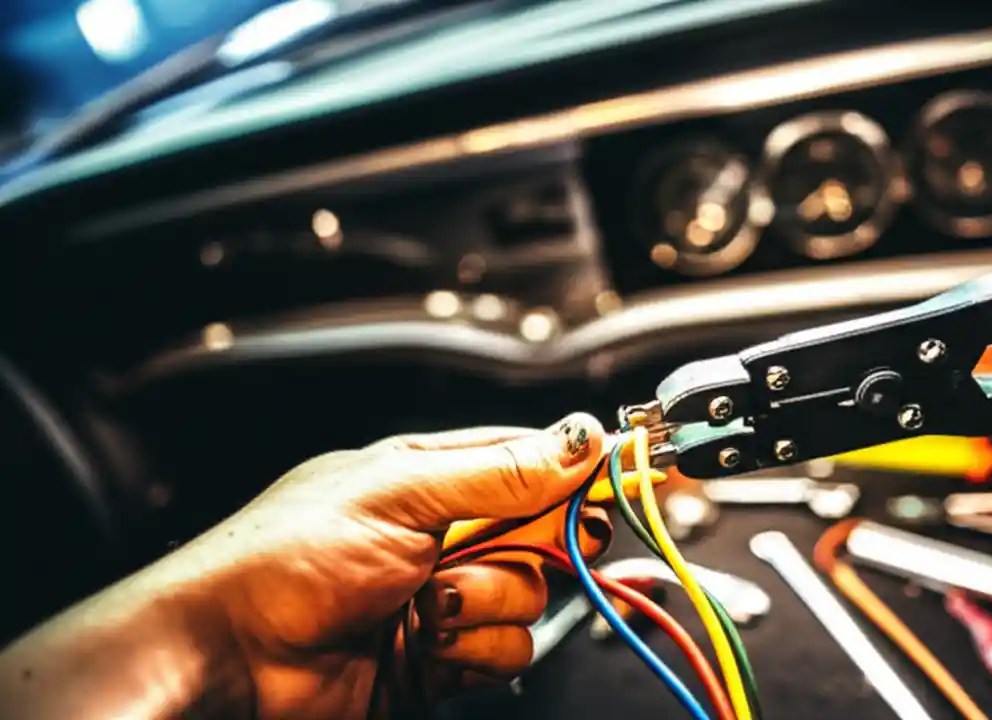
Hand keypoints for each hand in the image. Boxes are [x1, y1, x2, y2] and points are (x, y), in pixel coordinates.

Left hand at [0, 413, 610, 719]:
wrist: (233, 662)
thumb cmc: (285, 561)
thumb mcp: (399, 494)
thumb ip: (498, 472)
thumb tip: (578, 439)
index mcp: (432, 477)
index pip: (531, 461)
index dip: (576, 471)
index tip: (611, 479)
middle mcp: (446, 535)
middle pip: (545, 532)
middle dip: (531, 547)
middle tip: (498, 548)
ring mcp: (447, 600)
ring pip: (530, 598)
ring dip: (486, 606)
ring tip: (427, 605)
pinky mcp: (444, 659)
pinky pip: (506, 653)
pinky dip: (472, 653)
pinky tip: (425, 645)